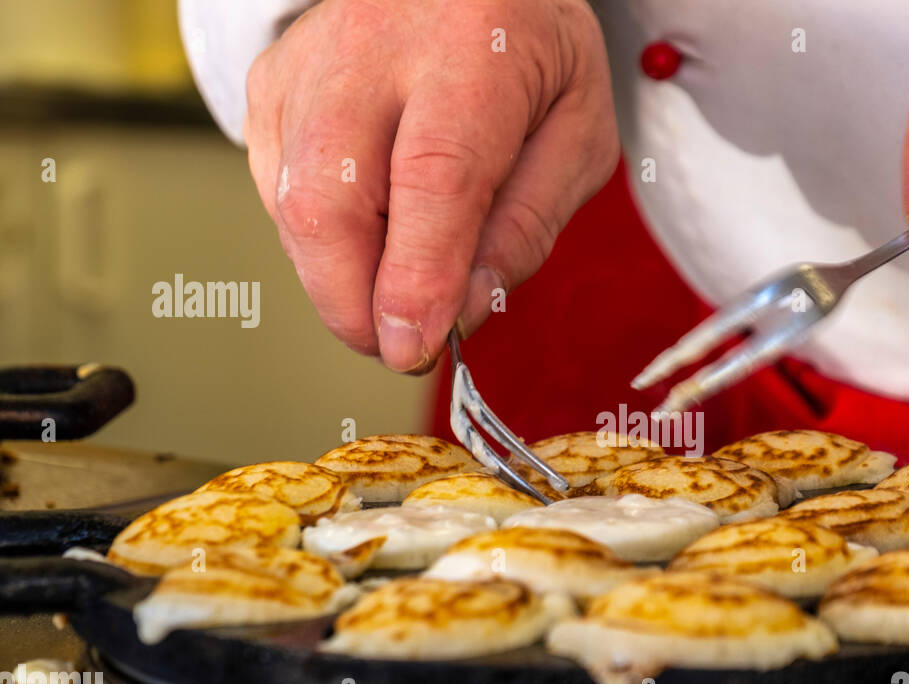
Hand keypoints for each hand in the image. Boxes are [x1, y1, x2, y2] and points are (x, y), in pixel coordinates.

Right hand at [244, 0, 618, 371]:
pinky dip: (322, 241)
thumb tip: (458, 314)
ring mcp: (306, 65)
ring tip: (402, 274)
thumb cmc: (529, 53)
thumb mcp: (577, 135)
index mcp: (472, 52)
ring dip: (341, 278)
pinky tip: (374, 223)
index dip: (415, 276)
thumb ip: (527, 228)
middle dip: (354, 303)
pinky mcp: (269, 87)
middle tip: (402, 347)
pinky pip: (279, 194)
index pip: (433, 178)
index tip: (412, 347)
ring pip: (293, 208)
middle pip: (330, 201)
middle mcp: (372, 47)